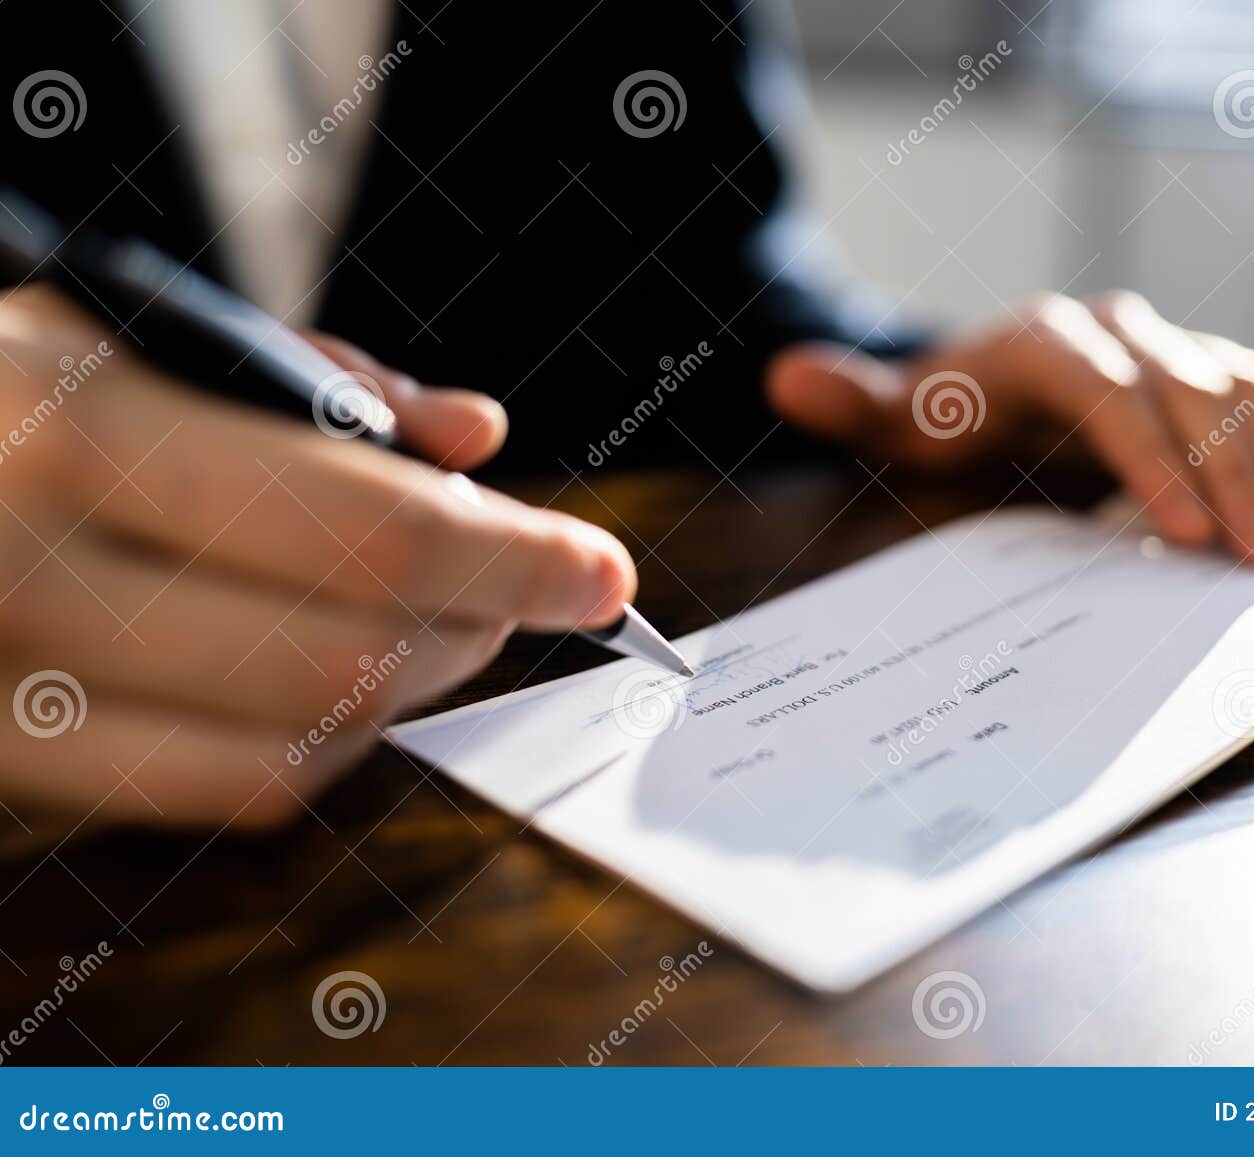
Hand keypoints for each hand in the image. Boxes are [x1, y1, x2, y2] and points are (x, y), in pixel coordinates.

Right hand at [0, 287, 633, 827]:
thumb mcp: (120, 330)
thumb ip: (311, 380)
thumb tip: (473, 435)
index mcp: (75, 433)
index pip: (368, 528)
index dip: (514, 557)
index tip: (600, 572)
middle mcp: (29, 577)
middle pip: (350, 656)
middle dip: (474, 628)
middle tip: (528, 591)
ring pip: (292, 749)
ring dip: (405, 694)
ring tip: (440, 628)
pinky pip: (211, 793)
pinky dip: (315, 743)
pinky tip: (335, 683)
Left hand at [766, 291, 1253, 569]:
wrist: (992, 380)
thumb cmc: (943, 412)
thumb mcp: (898, 413)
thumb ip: (855, 402)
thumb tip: (784, 377)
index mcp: (1045, 339)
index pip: (1110, 391)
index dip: (1151, 457)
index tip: (1182, 535)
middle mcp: (1120, 330)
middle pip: (1191, 395)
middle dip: (1238, 480)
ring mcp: (1171, 347)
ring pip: (1244, 393)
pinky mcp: (1207, 373)